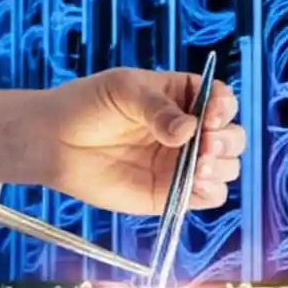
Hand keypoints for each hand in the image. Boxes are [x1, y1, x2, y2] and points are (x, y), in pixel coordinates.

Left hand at [0, 68, 243, 214]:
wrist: (55, 140)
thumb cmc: (87, 105)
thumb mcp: (124, 90)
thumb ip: (157, 108)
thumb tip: (187, 130)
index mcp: (181, 97)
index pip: (221, 99)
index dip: (223, 106)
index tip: (209, 114)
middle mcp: (188, 130)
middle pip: (232, 136)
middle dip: (226, 140)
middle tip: (205, 144)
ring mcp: (181, 162)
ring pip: (226, 167)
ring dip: (221, 167)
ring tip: (197, 166)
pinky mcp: (170, 192)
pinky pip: (208, 197)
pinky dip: (210, 192)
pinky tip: (194, 183)